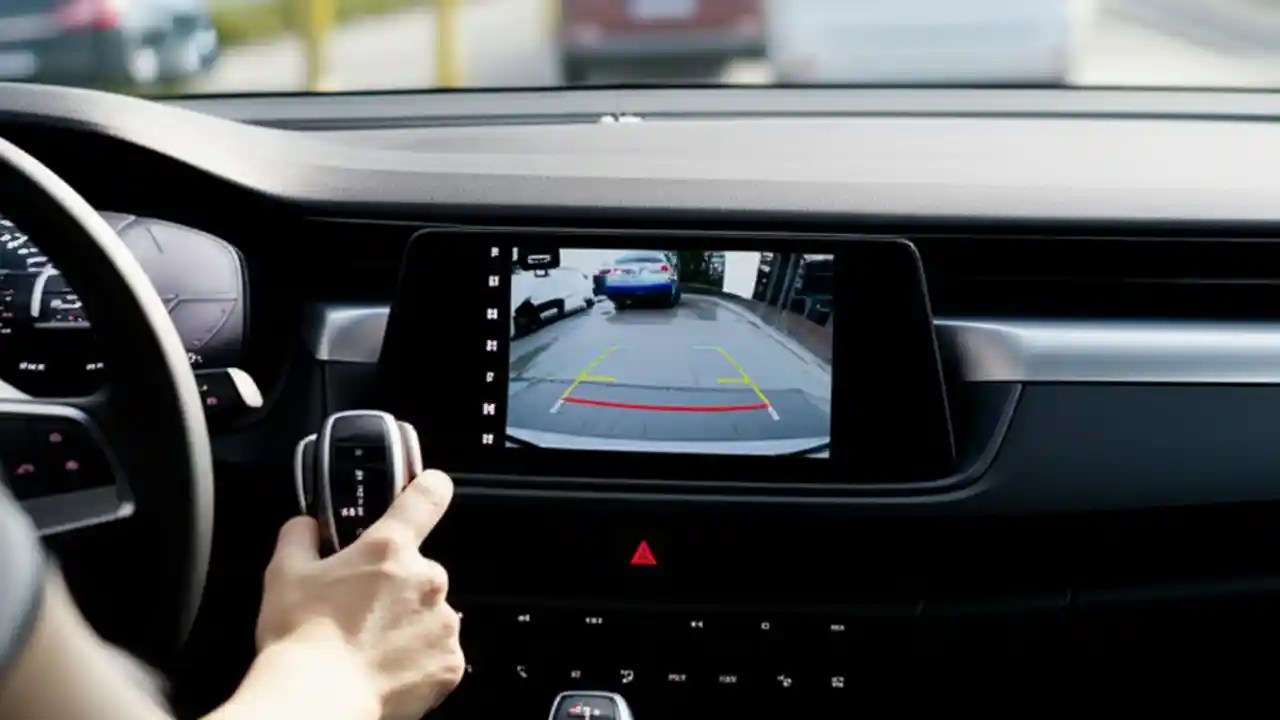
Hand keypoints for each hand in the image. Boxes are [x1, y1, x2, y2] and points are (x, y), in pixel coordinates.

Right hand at [254, 469, 464, 719]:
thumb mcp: (284, 575)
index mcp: (389, 549)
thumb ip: (299, 537)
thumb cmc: (300, 640)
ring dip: (407, 625)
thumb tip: (304, 526)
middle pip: (419, 571)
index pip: (427, 497)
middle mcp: (426, 580)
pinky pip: (438, 654)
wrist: (317, 702)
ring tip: (368, 647)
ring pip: (430, 614)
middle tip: (361, 613)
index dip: (429, 488)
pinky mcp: (450, 663)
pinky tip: (385, 669)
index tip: (429, 489)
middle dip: (396, 588)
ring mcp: (442, 623)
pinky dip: (417, 661)